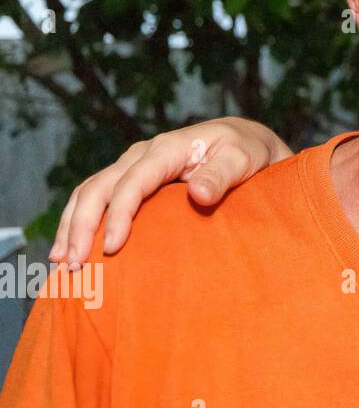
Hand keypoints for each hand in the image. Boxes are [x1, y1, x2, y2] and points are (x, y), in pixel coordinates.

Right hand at [50, 117, 291, 268]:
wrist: (247, 143)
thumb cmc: (247, 152)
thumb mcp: (242, 159)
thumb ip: (221, 175)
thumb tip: (199, 195)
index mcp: (167, 148)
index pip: (133, 182)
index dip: (118, 214)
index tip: (112, 247)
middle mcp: (143, 155)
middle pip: (100, 187)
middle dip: (81, 225)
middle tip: (74, 265)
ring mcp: (134, 166)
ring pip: (90, 192)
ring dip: (72, 226)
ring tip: (62, 262)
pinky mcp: (133, 180)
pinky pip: (97, 197)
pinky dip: (79, 221)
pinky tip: (71, 247)